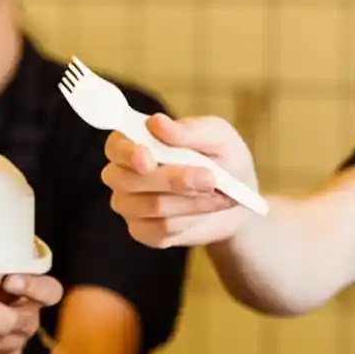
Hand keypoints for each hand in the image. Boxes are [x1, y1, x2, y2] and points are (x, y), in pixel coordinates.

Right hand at [101, 113, 259, 247]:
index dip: (128, 153)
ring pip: (151, 206)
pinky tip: (203, 211)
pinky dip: (190, 219)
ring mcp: (128, 205)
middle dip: (173, 180)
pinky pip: (160, 229)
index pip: (115, 147)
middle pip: (129, 180)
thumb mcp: (217, 137)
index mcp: (133, 143)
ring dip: (191, 201)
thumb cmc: (223, 160)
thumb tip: (155, 122)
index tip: (147, 159)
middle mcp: (122, 174)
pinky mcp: (142, 231)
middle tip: (210, 178)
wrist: (238, 201)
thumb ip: (187, 131)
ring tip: (216, 194)